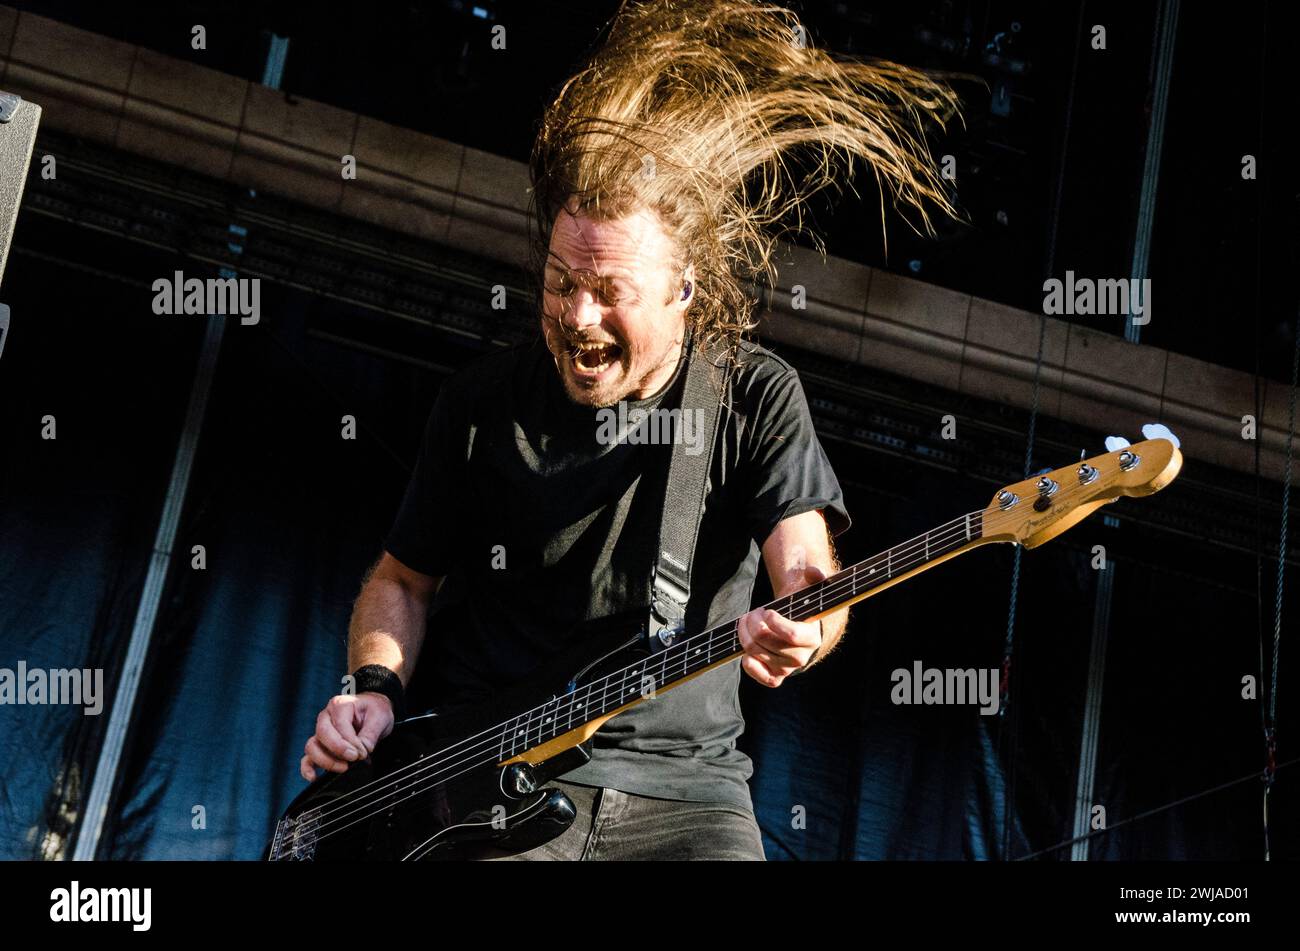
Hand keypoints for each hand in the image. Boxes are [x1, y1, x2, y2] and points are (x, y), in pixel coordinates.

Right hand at [300, 692, 395, 781]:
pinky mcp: (320, 746)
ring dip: (326, 760)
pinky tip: (314, 777)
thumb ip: (371, 732)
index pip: (340, 724)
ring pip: (312, 746)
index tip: (363, 752)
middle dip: (338, 749)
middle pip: (322, 733)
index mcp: (340, 705)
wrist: (373, 712)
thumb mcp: (380, 716)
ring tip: (344, 767)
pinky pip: (307, 758)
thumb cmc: (374, 711)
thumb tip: (364, 748)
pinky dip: (308, 768)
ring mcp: (320, 732)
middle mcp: (326, 717)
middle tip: (354, 758)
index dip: (351, 742)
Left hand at [737, 564, 827, 687]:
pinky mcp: (775, 676)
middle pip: (765, 641)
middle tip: (753, 612)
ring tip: (748, 622)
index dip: (774, 621)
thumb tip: (814, 572)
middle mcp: (800, 657)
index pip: (791, 634)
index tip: (766, 611)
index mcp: (812, 637)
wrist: (796, 624)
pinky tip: (746, 649)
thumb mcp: (809, 589)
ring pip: (755, 652)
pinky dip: (748, 664)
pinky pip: (759, 676)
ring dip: (744, 633)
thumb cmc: (801, 605)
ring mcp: (787, 668)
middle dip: (752, 622)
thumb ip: (814, 577)